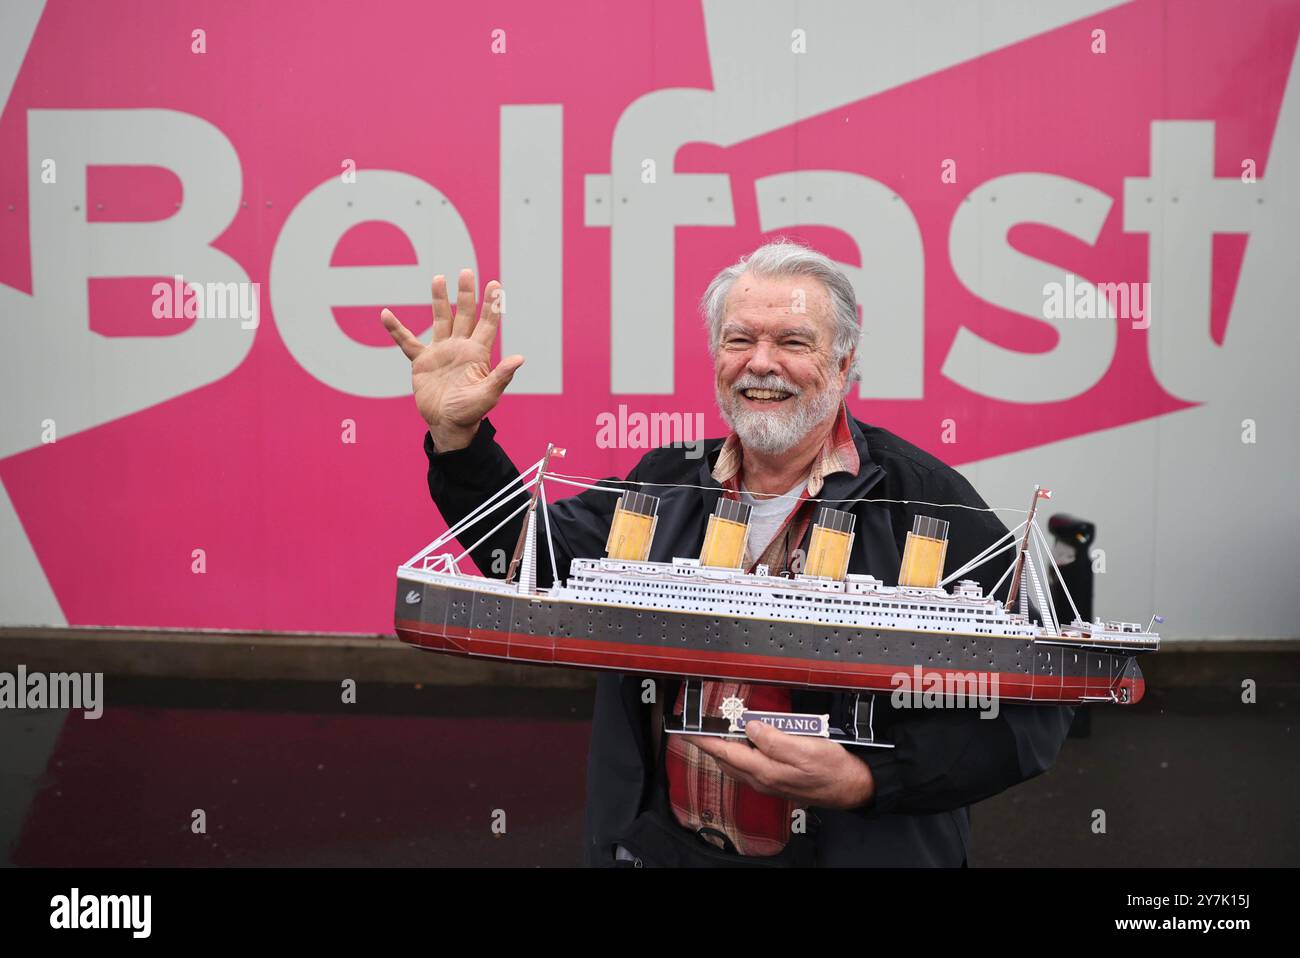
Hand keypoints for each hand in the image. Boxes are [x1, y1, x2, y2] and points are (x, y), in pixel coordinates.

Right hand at [381, 269, 524, 450]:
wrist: (447, 425)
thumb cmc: (471, 413)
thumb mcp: (488, 395)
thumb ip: (502, 376)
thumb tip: (520, 358)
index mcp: (477, 353)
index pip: (487, 323)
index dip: (491, 304)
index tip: (495, 284)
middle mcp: (460, 348)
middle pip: (464, 314)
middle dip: (465, 294)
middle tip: (466, 271)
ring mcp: (440, 352)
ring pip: (440, 320)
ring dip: (439, 300)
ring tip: (438, 278)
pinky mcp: (422, 362)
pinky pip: (407, 342)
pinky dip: (396, 329)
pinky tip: (386, 315)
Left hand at [685, 721, 874, 810]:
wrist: (852, 788)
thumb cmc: (833, 769)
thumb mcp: (805, 748)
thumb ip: (774, 739)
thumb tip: (751, 728)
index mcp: (765, 770)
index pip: (725, 751)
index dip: (704, 740)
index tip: (687, 731)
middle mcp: (763, 779)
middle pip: (726, 759)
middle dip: (710, 743)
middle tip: (700, 726)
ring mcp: (769, 782)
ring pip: (737, 764)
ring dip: (725, 748)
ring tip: (717, 731)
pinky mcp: (777, 780)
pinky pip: (749, 766)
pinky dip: (740, 753)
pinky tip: (745, 744)